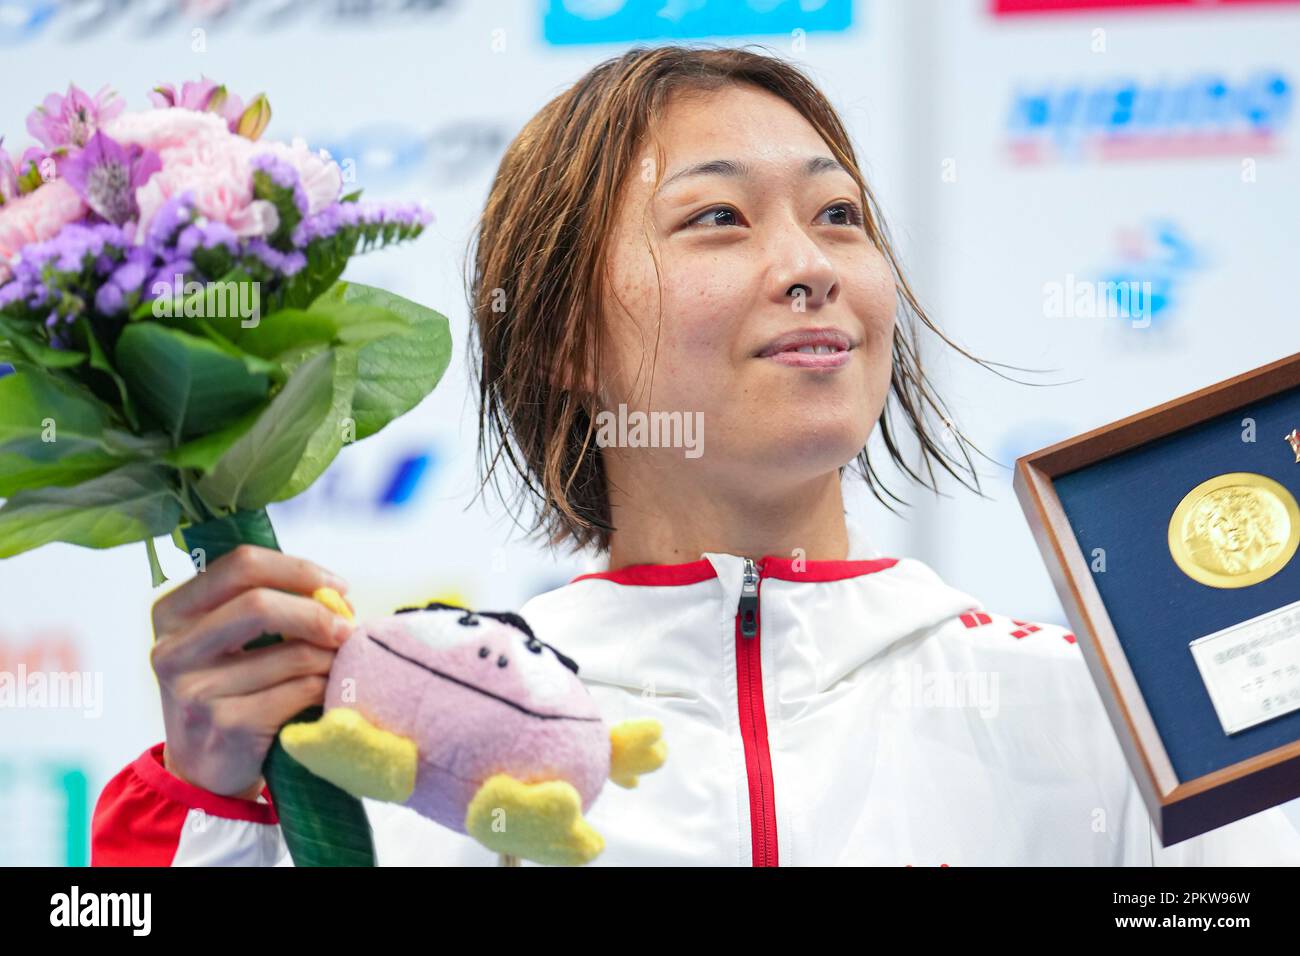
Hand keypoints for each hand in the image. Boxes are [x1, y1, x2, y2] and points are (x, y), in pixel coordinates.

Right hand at [150, 544, 354, 800]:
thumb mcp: (226, 640)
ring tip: (337, 663)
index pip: (242, 566)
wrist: (204, 769)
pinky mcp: (226, 726)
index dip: (299, 571)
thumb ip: (266, 606)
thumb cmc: (228, 689)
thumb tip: (335, 595)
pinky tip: (326, 693)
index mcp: (172, 611)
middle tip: (347, 627)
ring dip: (330, 657)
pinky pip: (299, 691)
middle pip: (260, 604)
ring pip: (292, 654)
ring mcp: (195, 690)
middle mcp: (173, 649)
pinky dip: (325, 687)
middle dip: (317, 613)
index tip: (336, 587)